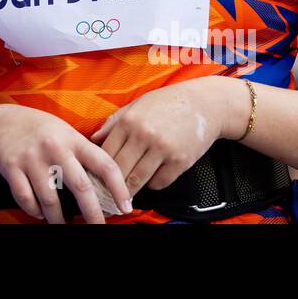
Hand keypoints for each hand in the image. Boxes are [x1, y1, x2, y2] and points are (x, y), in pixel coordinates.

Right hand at [0, 105, 132, 223]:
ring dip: (59, 219)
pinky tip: (40, 213)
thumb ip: (84, 153)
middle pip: (81, 187)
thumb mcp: (65, 132)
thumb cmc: (40, 130)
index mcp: (73, 139)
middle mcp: (54, 148)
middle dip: (93, 214)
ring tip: (64, 225)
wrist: (1, 121)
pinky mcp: (12, 167)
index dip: (119, 188)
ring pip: (51, 200)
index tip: (126, 206)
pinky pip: (26, 199)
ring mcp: (32, 158)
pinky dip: (35, 212)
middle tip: (99, 228)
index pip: (104, 164)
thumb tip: (107, 184)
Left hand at [89, 77, 229, 195]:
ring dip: (130, 191)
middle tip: (107, 194)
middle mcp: (144, 135)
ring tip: (124, 196)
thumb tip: (94, 138)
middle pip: (120, 171)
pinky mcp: (180, 161)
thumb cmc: (168, 103)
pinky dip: (153, 184)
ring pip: (138, 180)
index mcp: (129, 121)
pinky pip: (159, 182)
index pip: (106, 153)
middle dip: (111, 186)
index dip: (99, 169)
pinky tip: (152, 178)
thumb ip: (113, 122)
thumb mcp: (136, 105)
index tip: (96, 179)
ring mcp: (163, 149)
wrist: (204, 103)